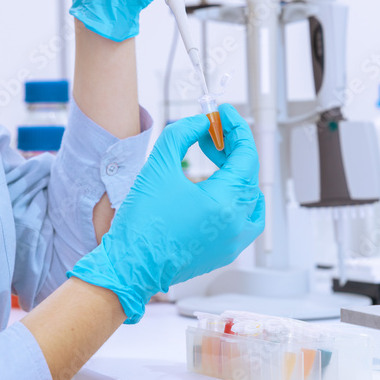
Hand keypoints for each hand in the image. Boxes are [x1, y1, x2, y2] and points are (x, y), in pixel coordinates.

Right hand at [68, 104, 264, 322]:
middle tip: (211, 132)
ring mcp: (234, 241)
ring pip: (250, 197)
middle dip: (231, 148)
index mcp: (225, 204)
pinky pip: (243, 218)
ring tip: (213, 156)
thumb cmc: (141, 222)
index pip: (246, 156)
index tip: (224, 113)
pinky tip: (212, 185)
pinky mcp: (225, 252)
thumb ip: (182, 134)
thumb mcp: (158, 166)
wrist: (130, 265)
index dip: (237, 129)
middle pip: (248, 174)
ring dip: (235, 172)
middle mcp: (237, 225)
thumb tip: (202, 123)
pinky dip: (234, 196)